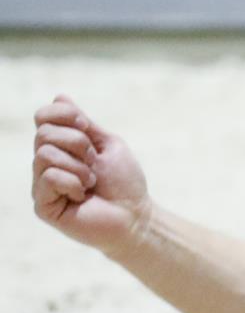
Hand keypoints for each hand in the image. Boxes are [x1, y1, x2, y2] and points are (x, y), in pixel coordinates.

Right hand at [31, 96, 149, 252]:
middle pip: (44, 133)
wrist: (134, 215)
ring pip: (44, 154)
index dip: (63, 114)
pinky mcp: (42, 205)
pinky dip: (73, 182)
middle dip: (78, 142)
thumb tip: (58, 97)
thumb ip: (83, 124)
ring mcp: (41, 184)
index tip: (85, 124)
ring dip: (78, 165)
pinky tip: (82, 195)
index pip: (43, 116)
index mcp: (61, 147)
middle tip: (94, 161)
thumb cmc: (123, 181)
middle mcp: (45, 163)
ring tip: (91, 181)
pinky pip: (48, 177)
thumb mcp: (106, 144)